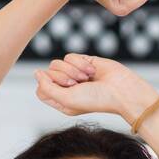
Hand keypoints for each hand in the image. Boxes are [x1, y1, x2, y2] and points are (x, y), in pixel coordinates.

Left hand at [35, 53, 157, 121]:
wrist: (121, 90)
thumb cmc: (97, 100)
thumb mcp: (67, 100)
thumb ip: (47, 88)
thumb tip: (36, 73)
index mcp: (61, 103)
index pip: (41, 90)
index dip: (46, 85)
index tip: (61, 88)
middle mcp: (66, 89)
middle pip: (47, 74)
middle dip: (62, 77)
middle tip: (77, 84)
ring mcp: (74, 75)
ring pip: (57, 63)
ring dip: (72, 70)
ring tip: (86, 78)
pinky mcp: (83, 63)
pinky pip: (69, 56)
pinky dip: (80, 63)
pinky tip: (92, 71)